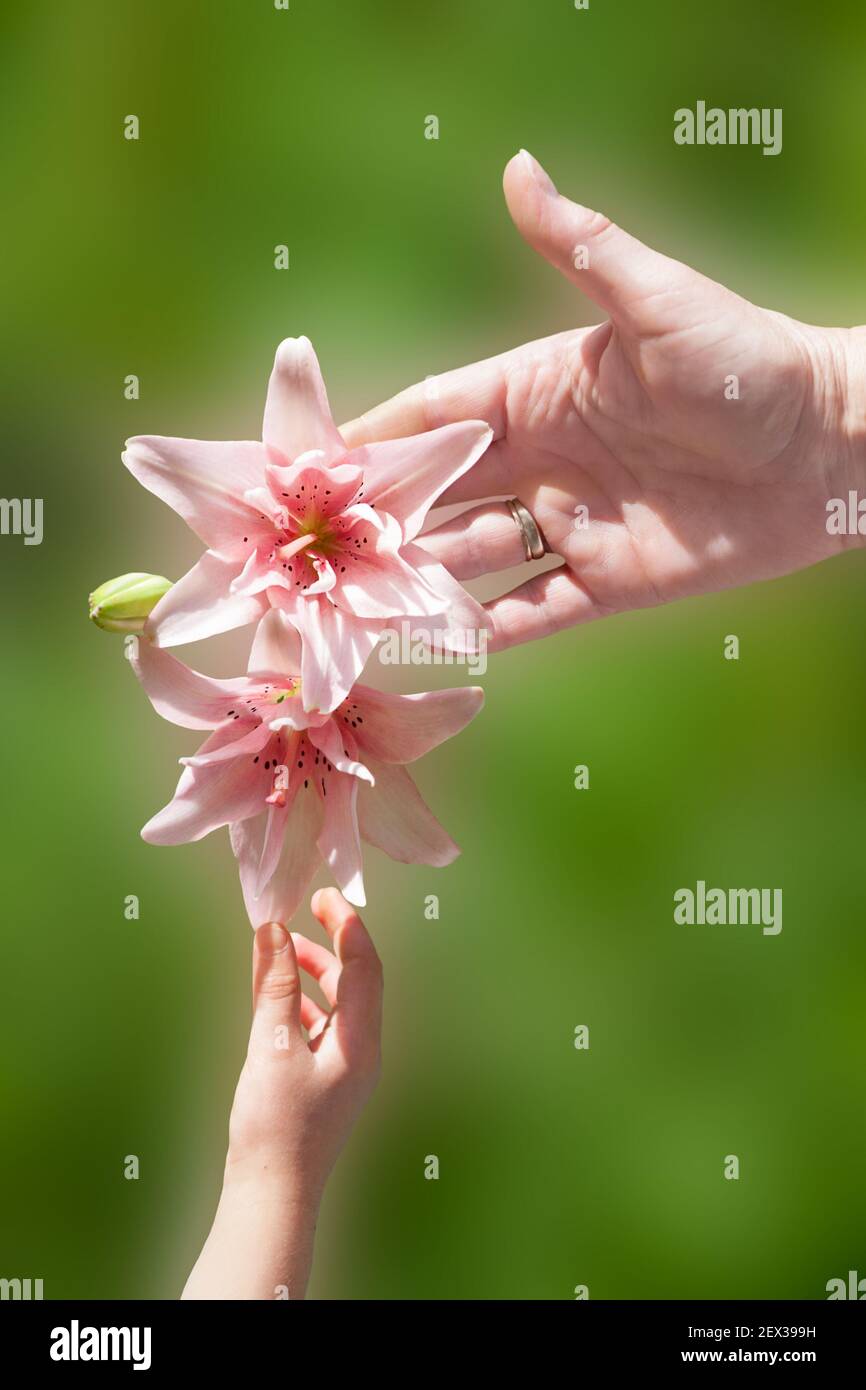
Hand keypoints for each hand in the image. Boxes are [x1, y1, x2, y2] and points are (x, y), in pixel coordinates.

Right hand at [182, 889, 381, 1299]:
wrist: (272, 1195)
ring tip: (284, 948)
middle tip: (306, 909)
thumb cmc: (276, 1126)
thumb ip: (274, 984)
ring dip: (315, 971)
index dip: (347, 925)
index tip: (323, 895)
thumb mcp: (271, 1045)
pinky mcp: (325, 1082)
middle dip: (332, 942)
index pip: (365, 966)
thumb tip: (273, 929)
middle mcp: (362, 1051)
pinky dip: (304, 1002)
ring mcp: (346, 1068)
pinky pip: (323, 1026)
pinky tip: (279, 997)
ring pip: (339, 1003)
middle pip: (356, 981)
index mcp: (361, 1040)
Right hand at [341, 151, 865, 650]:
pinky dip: (490, 632)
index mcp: (535, 391)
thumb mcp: (658, 303)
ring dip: (423, 580)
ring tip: (365, 609)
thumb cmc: (747, 361)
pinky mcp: (607, 580)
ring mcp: (570, 523)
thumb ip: (584, 247)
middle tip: (316, 553)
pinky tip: (439, 648)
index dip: (369, 438)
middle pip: (438, 493)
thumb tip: (517, 166)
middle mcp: (540, 458)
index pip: (431, 414)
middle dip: (381, 519)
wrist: (832, 447)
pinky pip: (534, 611)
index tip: (304, 463)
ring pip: (473, 559)